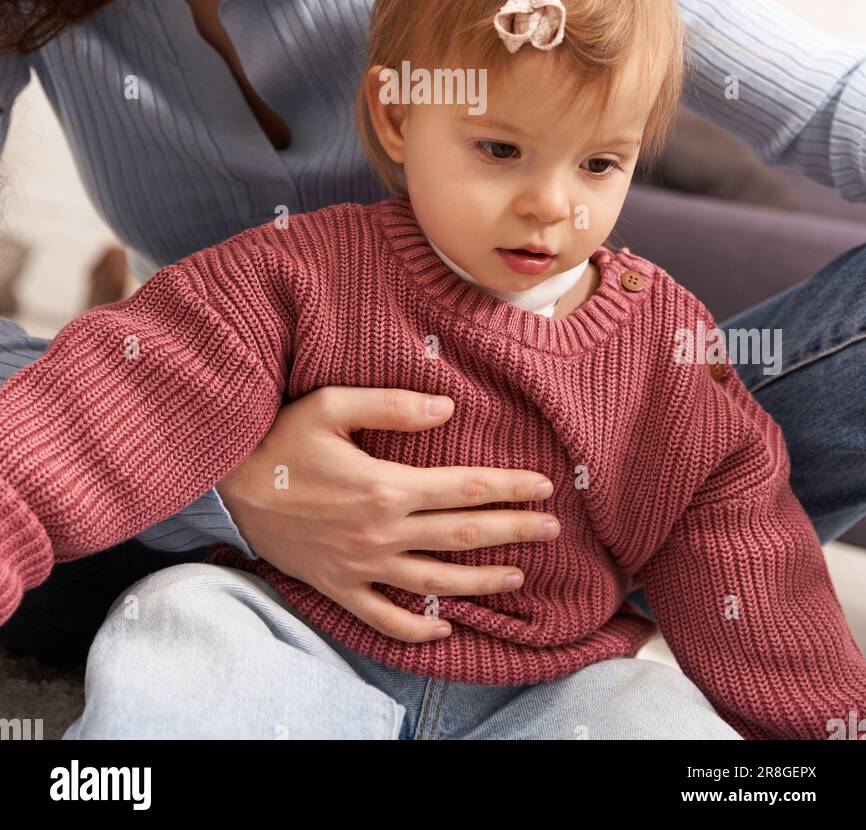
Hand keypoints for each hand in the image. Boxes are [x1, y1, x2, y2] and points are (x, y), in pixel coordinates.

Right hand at [216, 386, 558, 642]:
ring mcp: (360, 567)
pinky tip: (446, 627)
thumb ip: (392, 406)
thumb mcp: (331, 405)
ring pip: (436, 582)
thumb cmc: (280, 438)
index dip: (509, 486)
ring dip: (483, 581)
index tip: (545, 485)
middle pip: (462, 536)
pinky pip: (385, 619)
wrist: (226, 487)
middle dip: (514, 531)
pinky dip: (418, 629)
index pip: (464, 488)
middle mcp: (380, 532)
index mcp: (385, 486)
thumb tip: (448, 409)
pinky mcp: (338, 587)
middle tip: (553, 529)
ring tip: (519, 576)